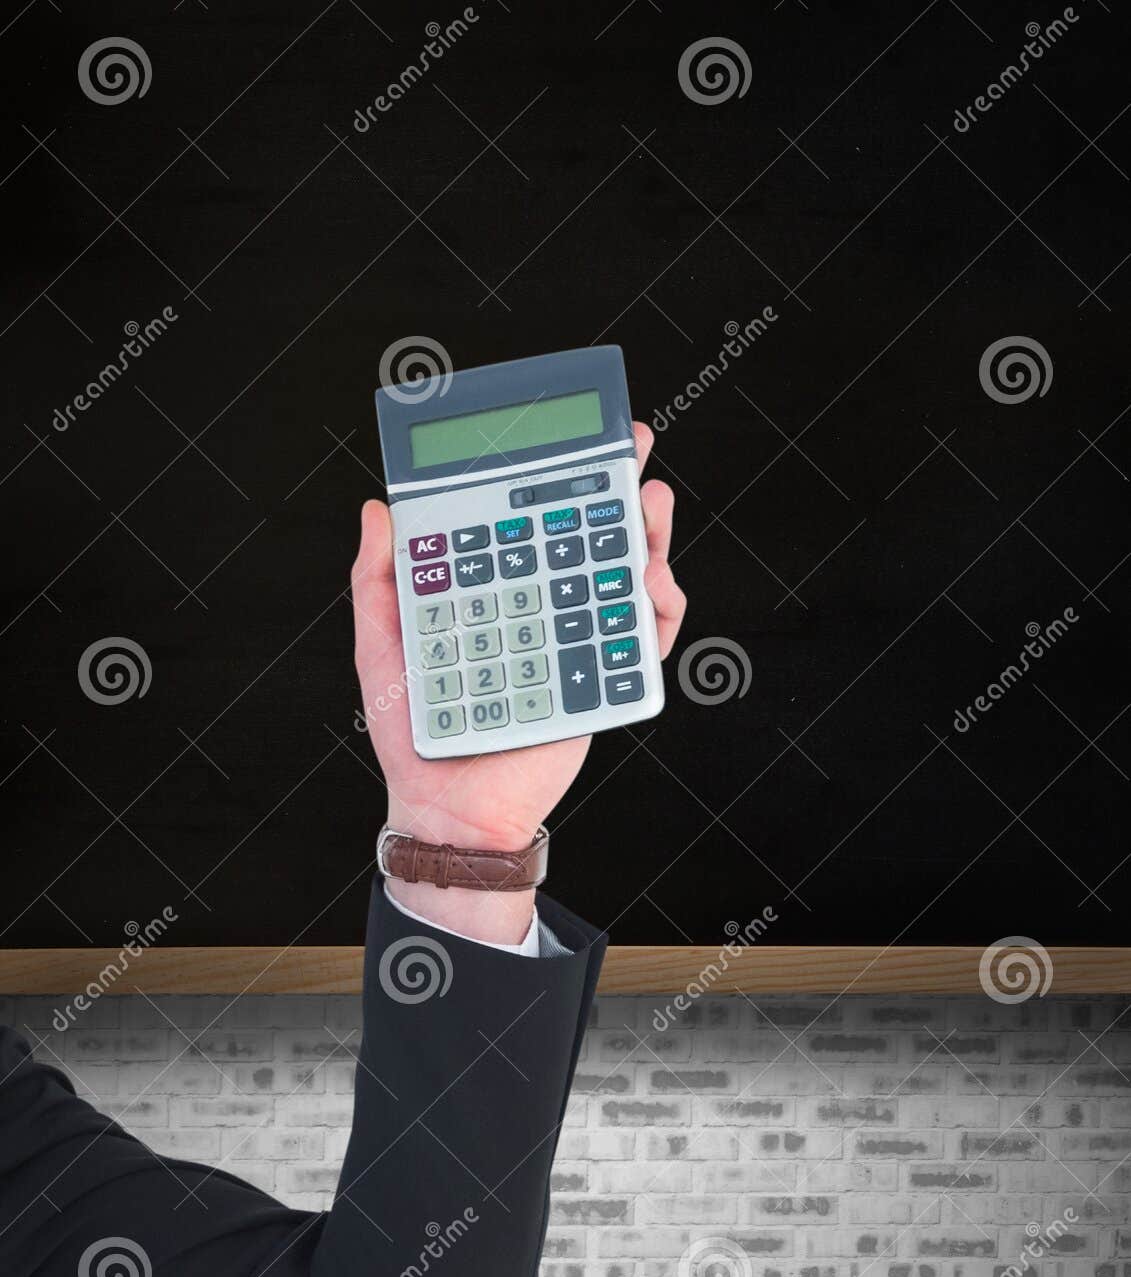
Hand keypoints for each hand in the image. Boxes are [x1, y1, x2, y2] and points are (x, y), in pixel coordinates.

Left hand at [352, 422, 684, 941]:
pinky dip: (654, 608)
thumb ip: (379, 580)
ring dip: (645, 535)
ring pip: (622, 576)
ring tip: (647, 506)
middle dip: (615, 485)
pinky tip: (649, 582)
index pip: (523, 520)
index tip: (558, 436)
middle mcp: (539, 606)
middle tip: (631, 448)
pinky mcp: (599, 679)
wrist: (448, 809)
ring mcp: (573, 639)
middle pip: (586, 534)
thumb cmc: (413, 733)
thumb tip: (377, 511)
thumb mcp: (382, 644)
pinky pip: (640, 640)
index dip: (544, 475)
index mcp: (492, 589)